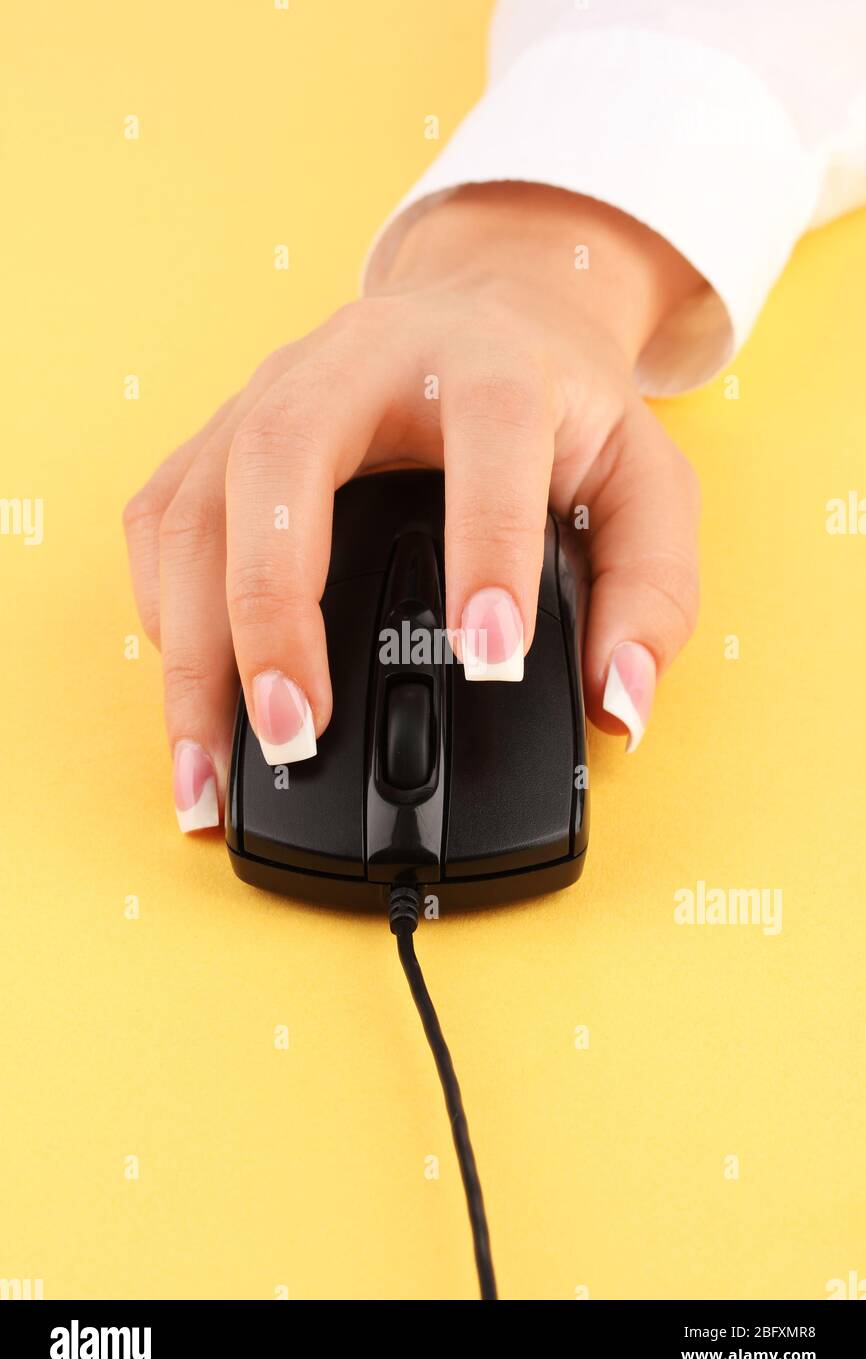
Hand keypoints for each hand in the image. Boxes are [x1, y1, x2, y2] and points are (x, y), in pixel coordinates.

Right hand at [123, 183, 701, 830]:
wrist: (489, 310)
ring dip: (195, 645)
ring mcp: (274, 392)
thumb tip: (618, 705)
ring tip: (211, 766)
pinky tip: (191, 693)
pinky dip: (166, 614)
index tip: (489, 658)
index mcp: (489, 363)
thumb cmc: (561, 407)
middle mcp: (360, 363)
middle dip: (276, 608)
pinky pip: (164, 519)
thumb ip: (651, 595)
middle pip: (284, 458)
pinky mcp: (220, 432)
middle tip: (298, 733)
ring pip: (200, 503)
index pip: (488, 439)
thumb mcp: (645, 485)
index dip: (488, 548)